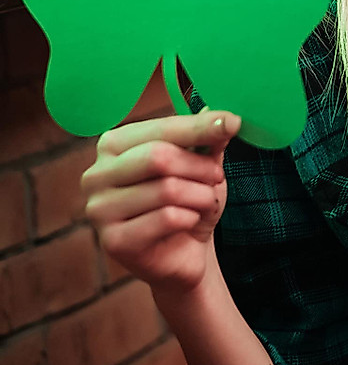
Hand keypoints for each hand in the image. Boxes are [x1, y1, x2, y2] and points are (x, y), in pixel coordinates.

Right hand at [83, 110, 240, 296]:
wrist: (184, 250)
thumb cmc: (188, 197)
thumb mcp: (202, 162)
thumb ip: (208, 138)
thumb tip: (222, 115)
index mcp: (113, 144)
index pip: (162, 128)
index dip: (200, 126)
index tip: (233, 123)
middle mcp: (96, 174)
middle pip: (158, 157)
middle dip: (199, 166)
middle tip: (217, 176)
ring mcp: (99, 210)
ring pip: (166, 190)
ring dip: (200, 195)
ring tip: (205, 201)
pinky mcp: (112, 241)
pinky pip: (166, 219)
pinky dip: (190, 217)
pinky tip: (189, 222)